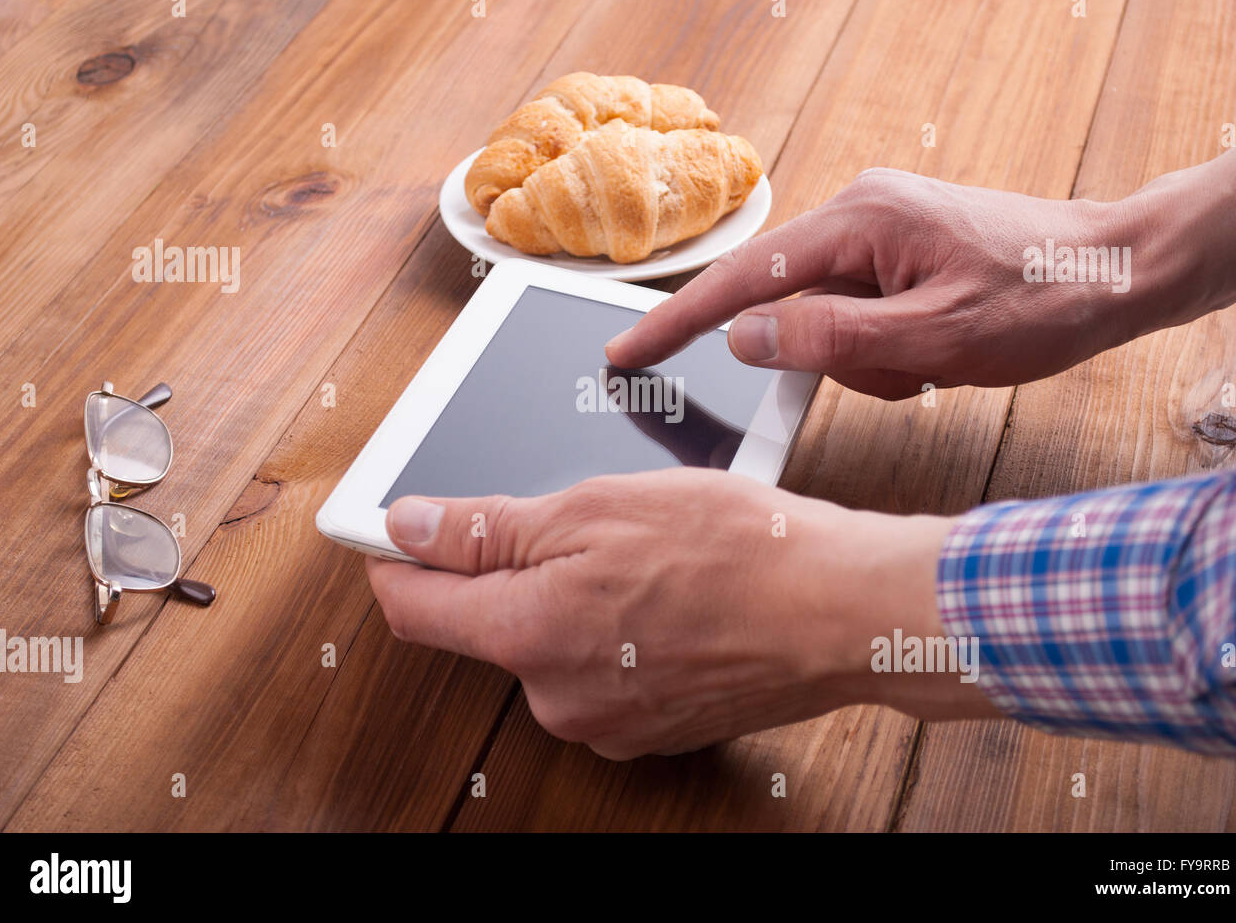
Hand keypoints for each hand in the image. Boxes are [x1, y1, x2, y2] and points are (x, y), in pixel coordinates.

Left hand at [367, 469, 995, 759]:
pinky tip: (666, 597)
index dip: (396, 559)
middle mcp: (556, 697)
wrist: (839, 613)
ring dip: (573, 600)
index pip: (412, 607)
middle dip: (513, 571)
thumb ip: (487, 528)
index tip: (398, 530)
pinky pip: (605, 671)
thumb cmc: (736, 551)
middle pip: (490, 625)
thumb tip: (409, 528)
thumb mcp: (597, 507)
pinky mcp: (651, 728)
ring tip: (641, 557)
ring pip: (553, 645)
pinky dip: (618, 633)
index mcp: (528, 636)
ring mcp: (607, 723)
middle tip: (573, 519)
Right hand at [605, 125, 1235, 398]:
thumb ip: (827, 340)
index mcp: (860, 221)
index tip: (626, 350)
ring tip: (938, 362)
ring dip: (870, 361)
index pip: (742, 280)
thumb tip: (743, 337)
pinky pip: (857, 315)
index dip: (677, 319)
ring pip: (825, 320)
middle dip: (831, 357)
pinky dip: (887, 352)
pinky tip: (939, 353)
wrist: (1119, 272)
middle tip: (907, 369)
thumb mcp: (932, 338)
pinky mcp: (898, 255)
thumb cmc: (1041, 300)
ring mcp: (879, 233)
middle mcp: (860, 214)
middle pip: (788, 304)